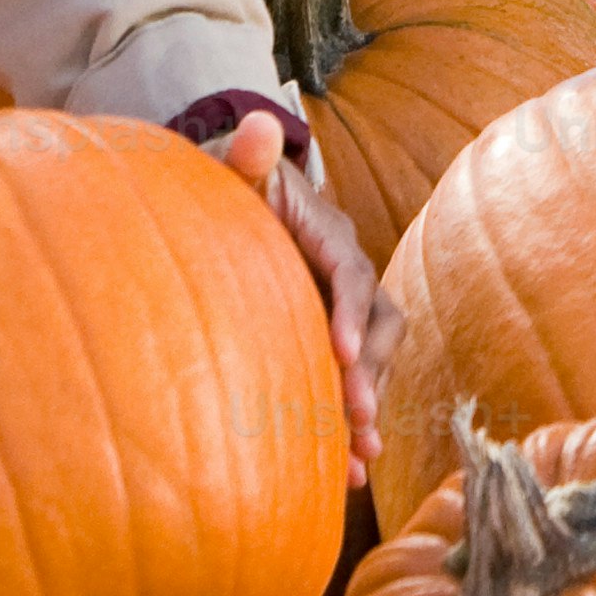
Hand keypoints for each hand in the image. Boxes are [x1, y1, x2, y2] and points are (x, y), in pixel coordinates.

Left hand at [211, 107, 381, 472]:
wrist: (216, 208)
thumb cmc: (220, 187)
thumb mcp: (229, 170)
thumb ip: (245, 157)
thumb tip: (259, 123)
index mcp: (327, 233)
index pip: (350, 272)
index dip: (352, 313)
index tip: (343, 354)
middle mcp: (347, 273)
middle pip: (379, 323)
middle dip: (372, 373)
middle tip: (359, 418)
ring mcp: (341, 312)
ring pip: (376, 361)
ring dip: (370, 407)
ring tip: (360, 456)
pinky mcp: (328, 343)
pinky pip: (353, 384)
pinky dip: (352, 424)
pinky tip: (347, 472)